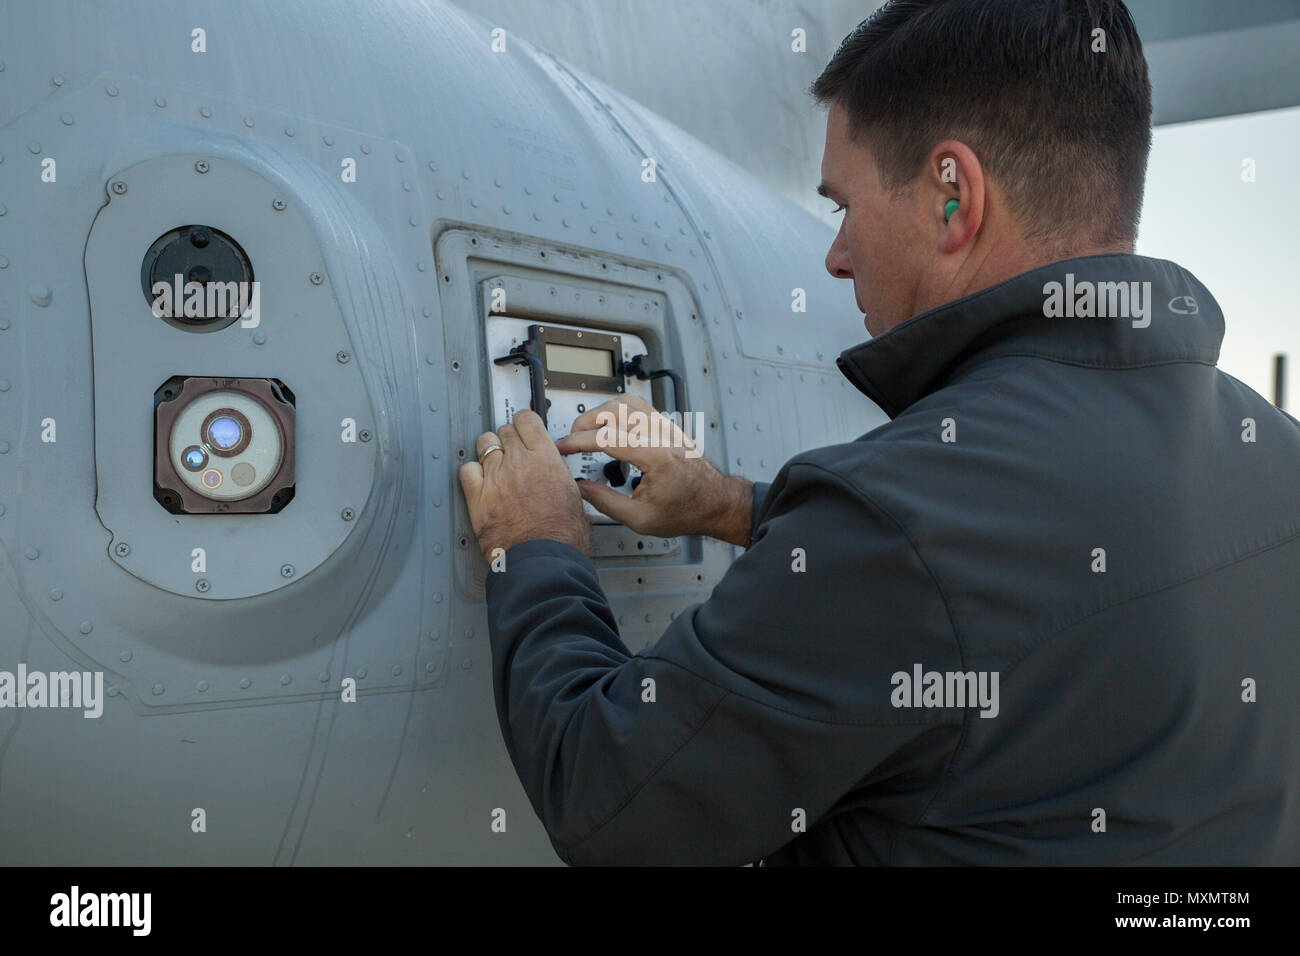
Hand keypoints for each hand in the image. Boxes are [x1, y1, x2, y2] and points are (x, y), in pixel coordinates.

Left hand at [458, 410, 588, 560]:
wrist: (543, 561)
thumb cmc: (561, 538)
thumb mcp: (575, 499)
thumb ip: (562, 480)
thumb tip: (561, 480)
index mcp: (545, 459)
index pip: (527, 420)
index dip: (524, 423)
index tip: (524, 428)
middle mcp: (518, 463)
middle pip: (504, 430)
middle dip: (508, 438)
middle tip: (512, 450)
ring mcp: (495, 478)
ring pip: (484, 444)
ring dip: (490, 451)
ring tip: (495, 463)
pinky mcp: (477, 497)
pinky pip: (466, 470)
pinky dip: (471, 472)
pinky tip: (479, 480)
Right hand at [555, 396, 754, 545]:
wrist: (716, 502)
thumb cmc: (687, 510)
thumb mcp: (641, 518)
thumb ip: (605, 502)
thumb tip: (581, 487)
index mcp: (657, 457)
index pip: (607, 438)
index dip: (578, 441)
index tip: (563, 448)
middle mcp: (662, 436)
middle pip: (614, 411)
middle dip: (585, 422)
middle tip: (571, 439)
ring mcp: (667, 427)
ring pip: (626, 401)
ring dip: (600, 412)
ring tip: (587, 430)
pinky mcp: (668, 425)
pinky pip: (638, 405)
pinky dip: (617, 410)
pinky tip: (608, 425)